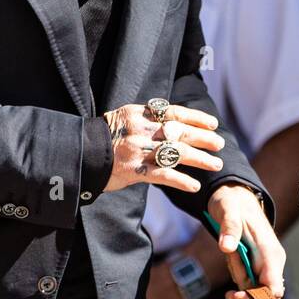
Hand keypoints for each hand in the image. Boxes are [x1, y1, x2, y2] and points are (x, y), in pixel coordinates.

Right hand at [100, 103, 224, 193]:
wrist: (78, 153)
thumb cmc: (101, 138)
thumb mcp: (123, 119)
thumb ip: (145, 121)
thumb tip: (171, 123)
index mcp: (139, 114)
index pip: (174, 112)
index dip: (196, 118)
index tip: (213, 123)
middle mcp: (141, 130)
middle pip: (180, 131)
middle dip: (203, 138)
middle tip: (220, 144)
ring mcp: (138, 150)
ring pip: (177, 153)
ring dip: (200, 159)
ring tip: (216, 165)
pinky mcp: (134, 170)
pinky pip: (163, 175)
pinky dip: (181, 180)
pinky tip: (194, 185)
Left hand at [207, 183, 286, 298]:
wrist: (235, 198)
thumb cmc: (233, 203)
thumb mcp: (228, 210)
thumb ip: (229, 227)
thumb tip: (226, 246)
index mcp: (270, 252)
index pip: (274, 287)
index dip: (258, 298)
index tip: (237, 295)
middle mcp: (273, 262)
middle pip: (266, 296)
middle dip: (245, 296)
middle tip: (228, 293)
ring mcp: (267, 266)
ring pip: (256, 292)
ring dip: (239, 281)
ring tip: (231, 257)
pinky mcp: (259, 267)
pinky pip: (251, 286)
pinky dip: (239, 284)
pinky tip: (232, 269)